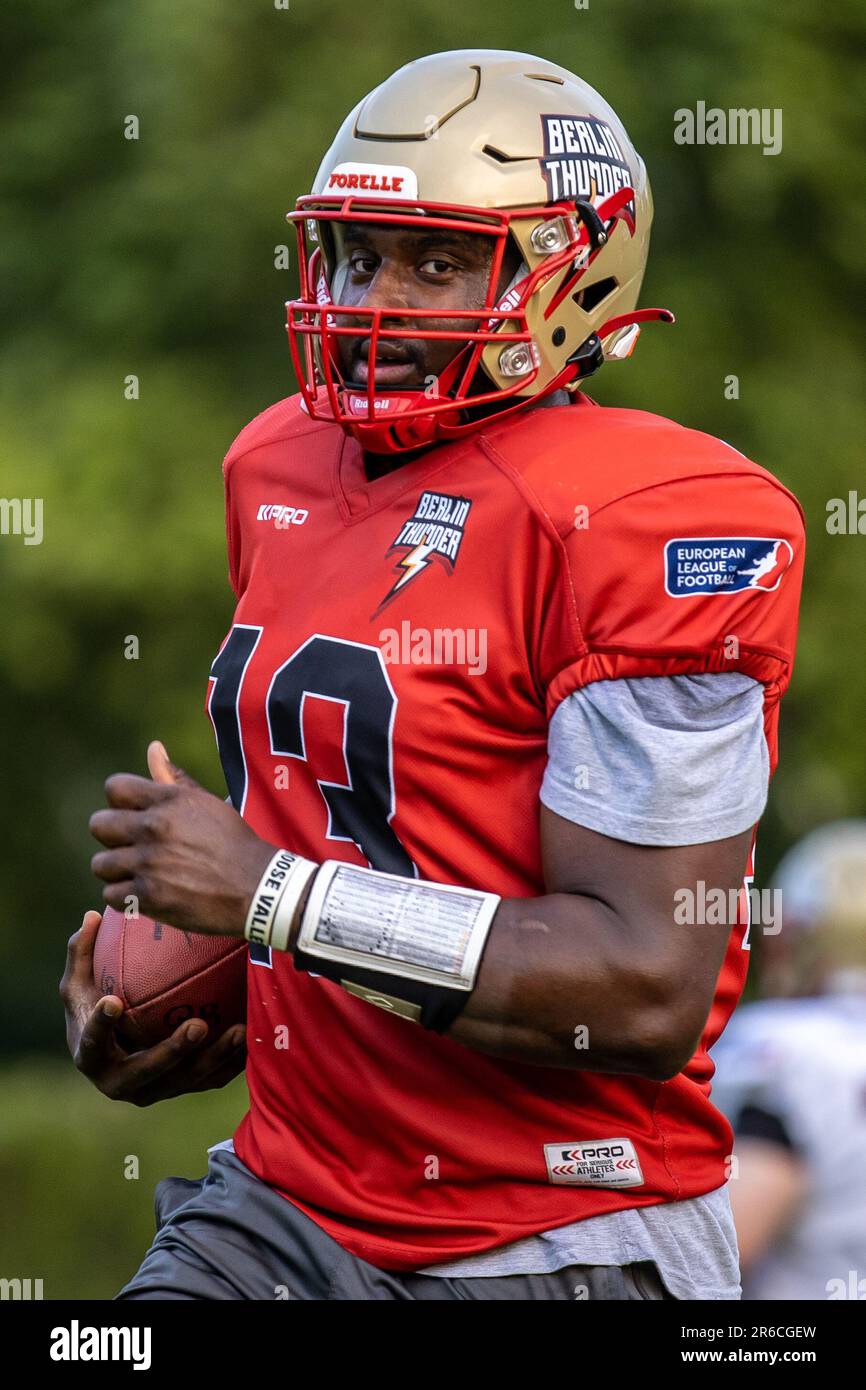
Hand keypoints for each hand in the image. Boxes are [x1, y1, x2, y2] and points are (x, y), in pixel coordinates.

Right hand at [60, 911, 246, 1104]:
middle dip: (175, 1052)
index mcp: (92, 1057)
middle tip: (197, 1025)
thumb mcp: (79, 984)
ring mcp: (157, 1090)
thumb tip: (93, 915)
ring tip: (239, 1031)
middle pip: (150, 1072)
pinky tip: (254, 1033)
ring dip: (216, 1057)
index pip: (93, 1043)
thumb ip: (82, 952)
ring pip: (189, 1079)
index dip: (102, 1026)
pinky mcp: (184, 1089)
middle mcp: (123, 1083)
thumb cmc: (92, 1009)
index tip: (113, 1001)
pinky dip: (234, 1060)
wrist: (114, 1054)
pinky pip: (213, 1078)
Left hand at [89, 741, 276, 936]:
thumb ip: (174, 778)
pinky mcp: (148, 897)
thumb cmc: (234, 842)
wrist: (257, 888)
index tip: (133, 815)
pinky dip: (126, 898)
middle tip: (133, 847)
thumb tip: (153, 747)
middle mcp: (155, 828)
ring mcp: (149, 864)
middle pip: (99, 824)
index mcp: (169, 800)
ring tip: (140, 873)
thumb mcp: (207, 804)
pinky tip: (145, 894)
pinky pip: (110, 895)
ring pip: (100, 864)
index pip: (114, 788)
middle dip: (112, 836)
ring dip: (117, 871)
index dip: (120, 802)